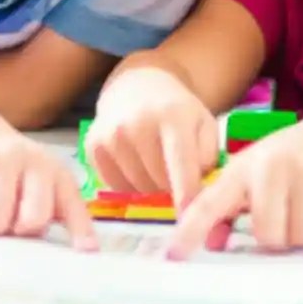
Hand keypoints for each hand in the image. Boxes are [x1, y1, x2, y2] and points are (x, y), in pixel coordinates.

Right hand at [0, 119, 96, 250]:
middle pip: (33, 219)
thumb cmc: (16, 174)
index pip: (73, 206)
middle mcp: (38, 163)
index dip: (81, 230)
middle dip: (18, 232)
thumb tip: (80, 250)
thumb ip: (56, 217)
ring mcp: (5, 159)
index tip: (87, 250)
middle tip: (10, 224)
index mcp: (60, 175)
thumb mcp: (44, 189)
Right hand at [87, 65, 218, 207]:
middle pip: (159, 181)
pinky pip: (116, 186)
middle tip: (176, 174)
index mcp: (172, 115)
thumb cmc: (178, 111)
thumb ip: (209, 156)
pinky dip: (130, 185)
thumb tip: (201, 192)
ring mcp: (112, 135)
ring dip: (152, 188)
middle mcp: (137, 123)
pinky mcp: (93, 146)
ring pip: (138, 188)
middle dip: (173, 188)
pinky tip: (137, 164)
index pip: (181, 163)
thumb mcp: (204, 124)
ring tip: (156, 165)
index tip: (190, 216)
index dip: (187, 194)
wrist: (139, 87)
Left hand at [166, 111, 302, 259]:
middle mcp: (270, 167)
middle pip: (269, 235)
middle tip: (285, 214)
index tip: (175, 253)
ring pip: (301, 236)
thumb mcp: (254, 173)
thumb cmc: (288, 158)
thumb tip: (213, 242)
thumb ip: (231, 206)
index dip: (191, 229)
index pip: (210, 202)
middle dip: (280, 236)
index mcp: (242, 169)